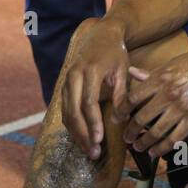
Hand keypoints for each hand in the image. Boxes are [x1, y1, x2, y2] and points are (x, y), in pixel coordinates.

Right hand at [59, 18, 130, 159]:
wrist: (100, 35)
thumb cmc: (115, 54)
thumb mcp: (123, 70)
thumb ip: (122, 94)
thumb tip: (119, 120)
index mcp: (90, 70)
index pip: (89, 101)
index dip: (93, 122)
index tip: (99, 139)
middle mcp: (74, 75)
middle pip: (74, 111)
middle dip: (83, 134)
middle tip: (93, 152)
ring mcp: (66, 81)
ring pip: (67, 113)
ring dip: (77, 134)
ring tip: (89, 150)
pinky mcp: (64, 87)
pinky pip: (65, 111)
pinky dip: (72, 126)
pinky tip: (82, 138)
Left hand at [116, 46, 187, 159]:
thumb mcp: (175, 63)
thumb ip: (153, 73)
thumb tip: (132, 73)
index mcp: (161, 78)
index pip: (133, 98)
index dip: (122, 111)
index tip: (117, 118)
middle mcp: (168, 94)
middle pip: (141, 118)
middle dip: (130, 131)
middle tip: (126, 138)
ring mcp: (182, 108)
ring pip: (156, 131)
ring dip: (144, 143)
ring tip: (138, 147)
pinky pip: (174, 138)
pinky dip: (162, 148)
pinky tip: (155, 152)